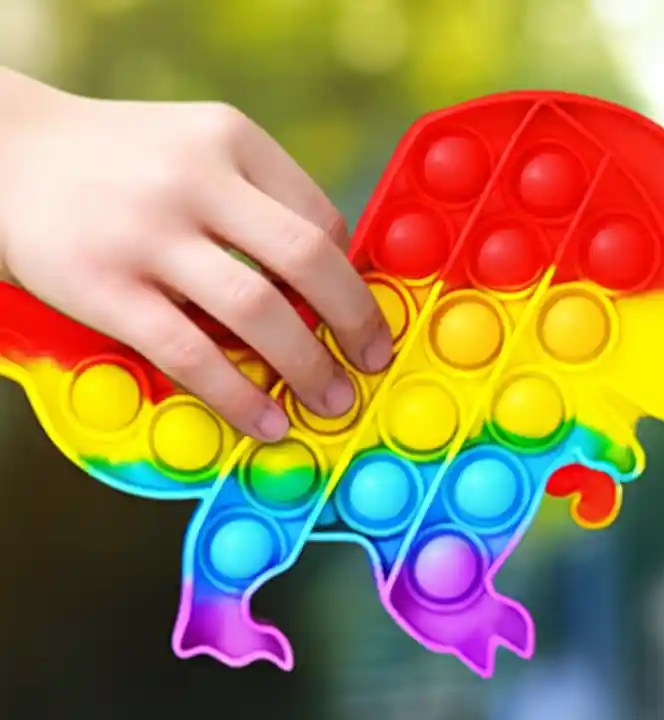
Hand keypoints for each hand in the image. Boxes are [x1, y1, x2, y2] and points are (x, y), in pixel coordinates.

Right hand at [0, 69, 391, 440]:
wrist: (2, 152)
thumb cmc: (117, 161)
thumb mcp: (193, 146)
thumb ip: (255, 197)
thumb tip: (327, 279)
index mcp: (230, 138)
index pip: (320, 216)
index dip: (350, 275)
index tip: (359, 315)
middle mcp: (196, 178)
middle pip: (307, 258)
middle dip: (355, 320)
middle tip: (374, 361)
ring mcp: (148, 233)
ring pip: (258, 310)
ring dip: (309, 366)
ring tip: (332, 400)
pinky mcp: (105, 286)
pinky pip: (190, 353)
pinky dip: (239, 395)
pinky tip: (265, 421)